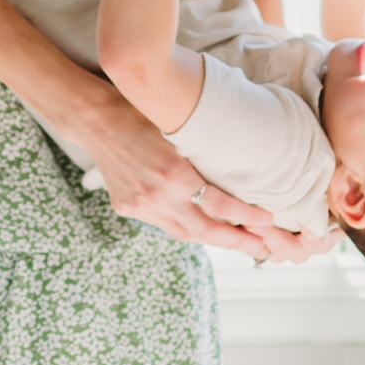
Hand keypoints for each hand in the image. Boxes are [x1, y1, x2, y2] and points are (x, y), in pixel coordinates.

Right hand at [81, 93, 286, 258]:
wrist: (96, 119)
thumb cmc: (142, 115)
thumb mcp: (179, 131)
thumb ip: (204, 157)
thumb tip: (240, 176)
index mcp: (176, 174)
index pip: (221, 206)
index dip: (248, 217)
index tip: (268, 221)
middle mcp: (158, 196)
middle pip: (205, 231)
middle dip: (236, 242)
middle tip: (260, 248)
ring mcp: (140, 206)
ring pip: (183, 234)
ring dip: (211, 239)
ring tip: (236, 242)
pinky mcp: (126, 208)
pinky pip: (162, 224)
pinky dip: (184, 227)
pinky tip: (200, 227)